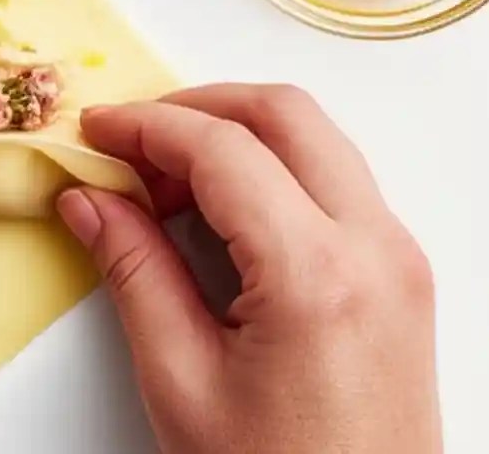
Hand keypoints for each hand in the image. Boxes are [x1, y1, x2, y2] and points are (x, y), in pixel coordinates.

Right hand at [57, 84, 440, 453]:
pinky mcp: (399, 274)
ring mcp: (398, 258)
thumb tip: (89, 199)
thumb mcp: (182, 380)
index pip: (225, 150)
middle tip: (128, 143)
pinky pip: (334, 181)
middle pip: (284, 114)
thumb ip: (134, 271)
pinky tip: (216, 209)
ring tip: (162, 182)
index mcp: (317, 275)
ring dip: (234, 136)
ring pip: (315, 138)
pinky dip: (270, 169)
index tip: (94, 131)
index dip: (147, 125)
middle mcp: (376, 248)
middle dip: (196, 108)